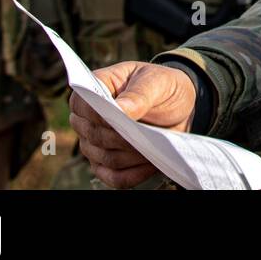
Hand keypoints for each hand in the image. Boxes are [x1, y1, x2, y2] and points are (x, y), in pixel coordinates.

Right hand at [68, 61, 195, 188]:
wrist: (179, 104)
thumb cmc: (163, 86)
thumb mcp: (158, 82)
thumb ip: (139, 94)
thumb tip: (120, 110)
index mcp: (95, 87)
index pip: (81, 103)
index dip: (97, 113)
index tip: (121, 117)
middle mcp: (88, 118)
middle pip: (93, 135)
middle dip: (121, 137)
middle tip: (146, 135)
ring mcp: (95, 143)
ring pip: (105, 157)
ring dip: (131, 155)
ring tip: (154, 147)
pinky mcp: (107, 163)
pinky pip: (113, 177)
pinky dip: (132, 174)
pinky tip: (151, 164)